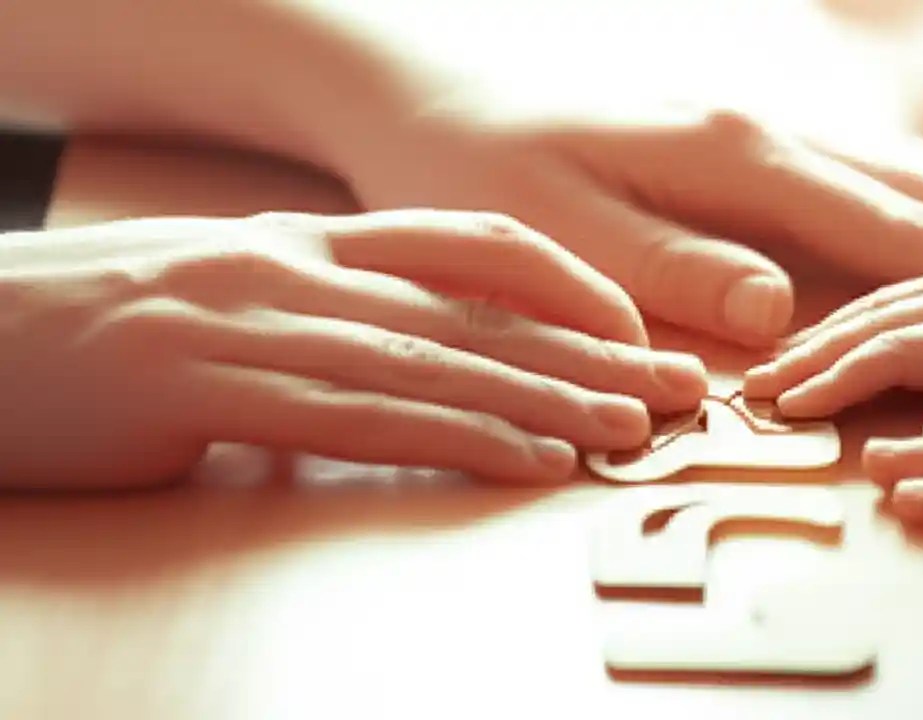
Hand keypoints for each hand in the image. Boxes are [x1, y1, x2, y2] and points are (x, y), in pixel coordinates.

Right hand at [0, 211, 706, 488]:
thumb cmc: (88, 332)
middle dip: (590, 352)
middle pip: (478, 309)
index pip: (470, 248)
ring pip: (436, 362)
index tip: (633, 331)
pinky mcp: (204, 385)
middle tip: (679, 387)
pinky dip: (460, 440)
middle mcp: (293, 266)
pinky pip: (363, 416)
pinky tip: (528, 461)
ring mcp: (250, 319)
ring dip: (548, 399)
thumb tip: (405, 369)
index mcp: (303, 242)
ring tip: (633, 430)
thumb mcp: (222, 302)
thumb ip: (318, 322)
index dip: (566, 285)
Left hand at [324, 106, 922, 345]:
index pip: (877, 223)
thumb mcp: (557, 232)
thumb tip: (780, 312)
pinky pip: (870, 172)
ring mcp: (766, 127)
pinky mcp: (749, 141)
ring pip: (910, 171)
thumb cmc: (480, 171)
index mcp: (732, 152)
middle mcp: (769, 130)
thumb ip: (669, 271)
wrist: (431, 97)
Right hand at [745, 236, 922, 416]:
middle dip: (810, 355)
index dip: (840, 378)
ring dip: (826, 330)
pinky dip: (862, 309)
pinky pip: (910, 287)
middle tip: (753, 387)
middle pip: (875, 320)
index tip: (789, 407)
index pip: (901, 348)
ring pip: (885, 300)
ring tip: (777, 360)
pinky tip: (843, 322)